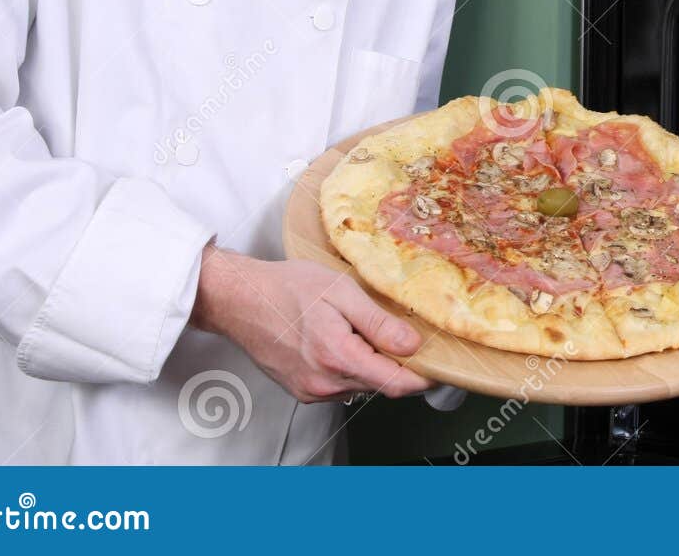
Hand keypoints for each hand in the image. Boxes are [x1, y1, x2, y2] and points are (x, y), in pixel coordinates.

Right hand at [189, 244, 431, 402]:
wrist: (240, 300)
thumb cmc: (287, 288)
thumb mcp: (341, 292)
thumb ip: (379, 323)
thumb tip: (412, 345)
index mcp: (339, 358)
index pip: (396, 383)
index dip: (423, 376)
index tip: (438, 365)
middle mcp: (325, 383)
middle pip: (380, 384)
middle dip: (396, 363)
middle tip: (400, 332)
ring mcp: (311, 390)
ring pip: (360, 384)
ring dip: (370, 363)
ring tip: (359, 328)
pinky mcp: (302, 389)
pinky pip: (339, 384)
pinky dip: (349, 366)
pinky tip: (338, 338)